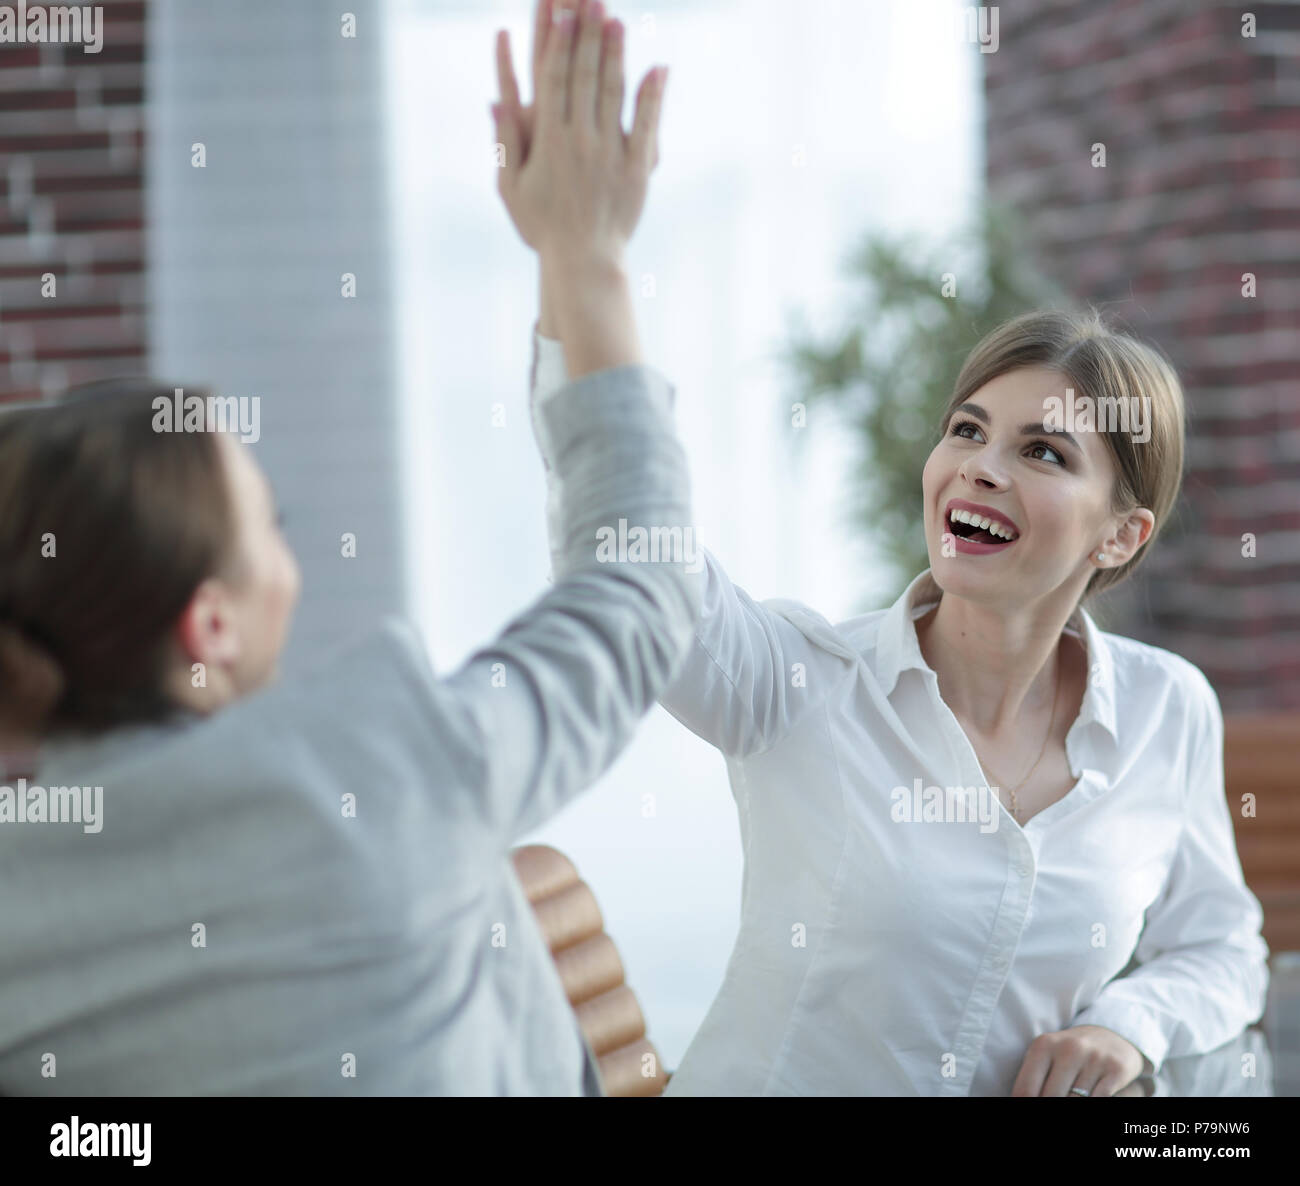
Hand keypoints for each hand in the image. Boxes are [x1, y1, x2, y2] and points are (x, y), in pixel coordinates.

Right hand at [493, 0, 665, 258]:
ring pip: (614, 93)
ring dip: (616, 54)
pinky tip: (657, 68)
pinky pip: (647, 126)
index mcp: (548, 140)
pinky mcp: (636, 169)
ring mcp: (611, 153)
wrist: (582, 261)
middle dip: (588, 34)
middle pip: (585, 75)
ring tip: (618, 20)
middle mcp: (580, 140)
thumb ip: (505, 140)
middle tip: (592, 0)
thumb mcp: (510, 185)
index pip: (555, 79)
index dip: (560, 41)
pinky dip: (652, 96)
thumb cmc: (541, 226)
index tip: (563, 10)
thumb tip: (494, 99)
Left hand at [1010, 1025, 1146, 1096]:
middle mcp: (1069, 1049)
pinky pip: (1100, 1099)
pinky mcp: (1116, 1069)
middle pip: (1051, 1097)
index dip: (1026, 1104)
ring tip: (1068, 1098)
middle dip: (1048, 1107)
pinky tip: (1087, 1100)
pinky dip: (1091, 1104)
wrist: (1110, 1036)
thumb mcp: (1046, 1057)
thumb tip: (1019, 1099)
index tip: (1029, 1111)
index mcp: (1043, 1045)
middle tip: (1049, 1108)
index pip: (1026, 1089)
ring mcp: (1094, 1058)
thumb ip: (1033, 1080)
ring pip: (1076, 1101)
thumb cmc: (1069, 1053)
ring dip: (1071, 1106)